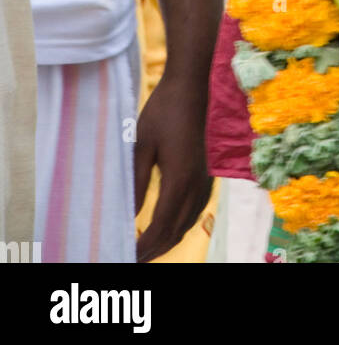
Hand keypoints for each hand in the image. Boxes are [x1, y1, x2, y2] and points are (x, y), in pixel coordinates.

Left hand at [134, 73, 212, 263]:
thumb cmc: (164, 110)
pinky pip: (195, 210)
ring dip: (167, 240)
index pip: (159, 227)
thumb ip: (136, 183)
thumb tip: (129, 215)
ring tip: (146, 249)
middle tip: (131, 258)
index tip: (124, 254)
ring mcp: (205, 180)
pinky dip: (180, 226)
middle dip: (153, 250)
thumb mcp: (142, 145)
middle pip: (175, 231)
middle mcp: (196, 185)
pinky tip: (169, 226)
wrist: (194, 86)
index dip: (142, 246)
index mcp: (179, 180)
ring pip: (188, 223)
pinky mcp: (207, 173)